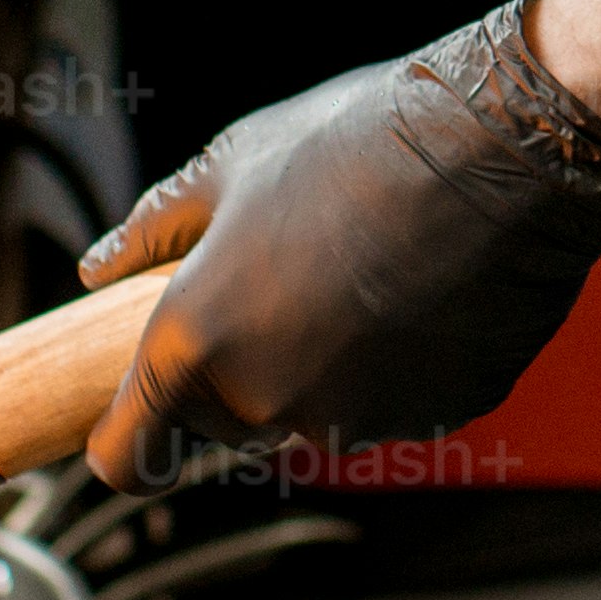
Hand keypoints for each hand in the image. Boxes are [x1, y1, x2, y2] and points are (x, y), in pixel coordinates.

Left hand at [81, 0, 600, 477]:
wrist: (499, 151)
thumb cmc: (352, 142)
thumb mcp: (232, 163)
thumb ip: (154, 230)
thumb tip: (101, 266)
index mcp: (193, 342)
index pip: (127, 457)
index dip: (124, 443)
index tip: (135, 424)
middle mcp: (267, 400)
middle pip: (227, 428)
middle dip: (239, 376)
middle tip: (281, 286)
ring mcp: (357, 417)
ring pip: (318, 414)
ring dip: (327, 367)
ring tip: (366, 269)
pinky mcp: (437, 416)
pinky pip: (400, 403)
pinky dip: (403, 365)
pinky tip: (426, 289)